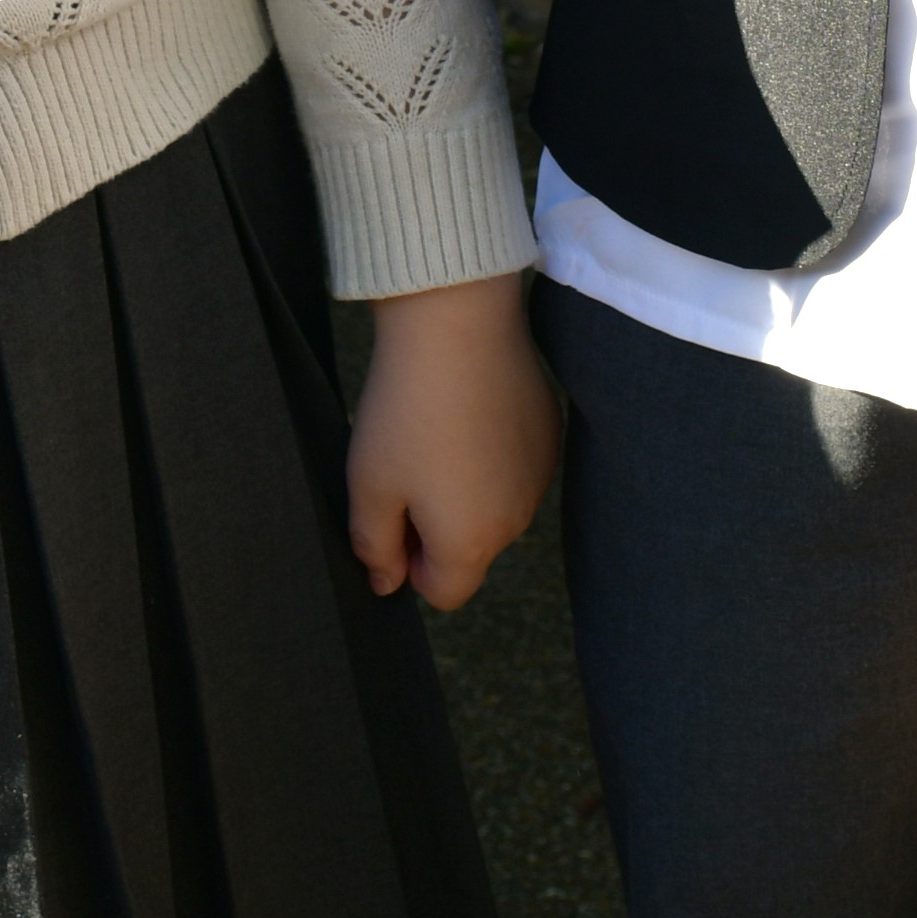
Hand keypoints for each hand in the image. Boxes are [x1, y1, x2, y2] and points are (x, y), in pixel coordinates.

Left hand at [347, 273, 560, 611]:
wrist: (457, 326)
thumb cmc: (405, 410)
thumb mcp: (368, 485)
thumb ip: (375, 547)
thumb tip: (387, 581)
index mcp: (470, 542)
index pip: (443, 591)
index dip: (408, 565)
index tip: (389, 516)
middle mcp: (516, 520)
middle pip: (470, 549)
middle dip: (436, 525)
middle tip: (403, 466)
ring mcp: (539, 477)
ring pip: (493, 505)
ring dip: (465, 487)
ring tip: (434, 433)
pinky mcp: (548, 436)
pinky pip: (513, 465)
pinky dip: (490, 452)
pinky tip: (466, 410)